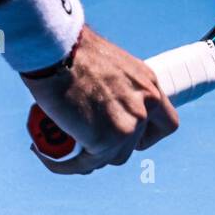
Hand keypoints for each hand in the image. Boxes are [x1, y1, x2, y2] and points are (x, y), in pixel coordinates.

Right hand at [22, 26, 178, 174]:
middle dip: (109, 149)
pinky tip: (48, 155)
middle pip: (132, 146)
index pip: (167, 124)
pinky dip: (65, 164)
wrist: (57, 50)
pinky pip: (85, 163)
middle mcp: (145, 107)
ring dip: (87, 158)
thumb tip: (102, 106)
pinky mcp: (105, 140)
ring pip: (110, 159)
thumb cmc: (73, 52)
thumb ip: (117, 88)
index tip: (128, 135)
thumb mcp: (110, 66)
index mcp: (149, 86)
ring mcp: (127, 126)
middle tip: (84, 141)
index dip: (147, 135)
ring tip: (62, 148)